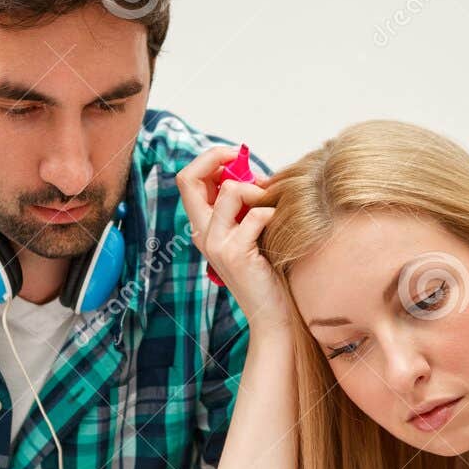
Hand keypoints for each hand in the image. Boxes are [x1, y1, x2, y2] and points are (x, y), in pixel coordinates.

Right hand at [174, 147, 291, 331]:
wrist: (272, 313)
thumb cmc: (268, 270)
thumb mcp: (251, 230)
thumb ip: (245, 203)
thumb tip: (253, 171)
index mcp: (203, 226)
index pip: (188, 179)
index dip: (209, 158)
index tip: (236, 155)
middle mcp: (202, 234)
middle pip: (188, 178)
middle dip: (217, 157)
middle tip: (245, 160)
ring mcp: (215, 244)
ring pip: (228, 190)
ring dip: (256, 189)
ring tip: (271, 204)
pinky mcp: (234, 253)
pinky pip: (256, 214)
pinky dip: (273, 212)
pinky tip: (280, 222)